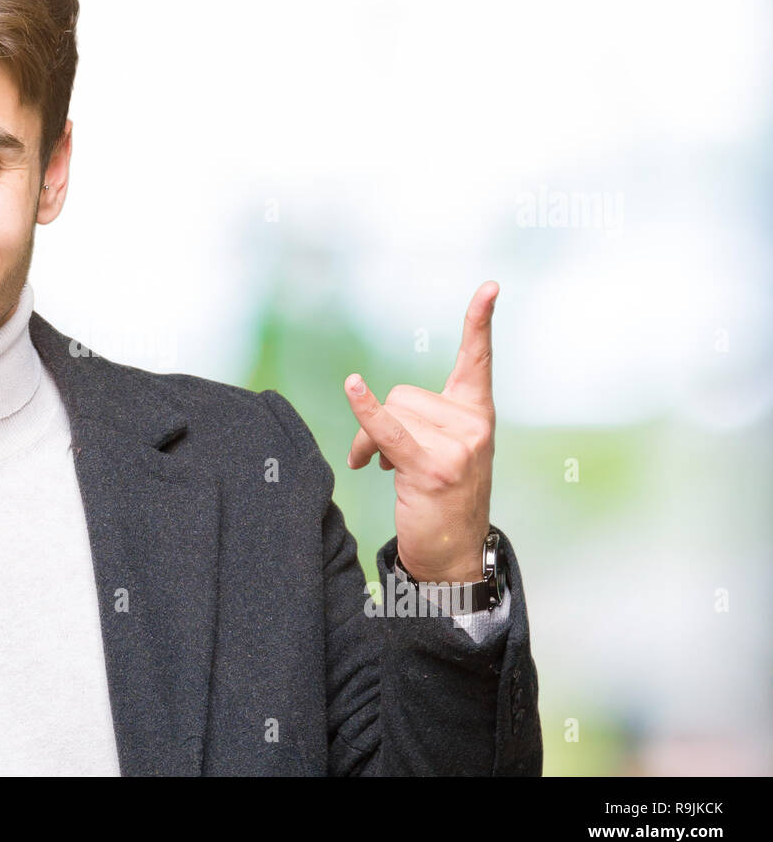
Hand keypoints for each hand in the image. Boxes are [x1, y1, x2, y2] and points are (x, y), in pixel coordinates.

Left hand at [344, 281, 497, 584]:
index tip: (489, 286)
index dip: (480, 322)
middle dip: (381, 420)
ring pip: (391, 412)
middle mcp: (474, 425)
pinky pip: (388, 429)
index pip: (478, 360)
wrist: (453, 554)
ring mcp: (458, 447)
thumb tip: (375, 410)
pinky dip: (365, 411)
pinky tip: (352, 386)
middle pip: (404, 393)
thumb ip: (417, 420)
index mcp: (477, 414)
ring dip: (370, 439)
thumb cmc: (441, 498)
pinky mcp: (431, 467)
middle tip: (381, 458)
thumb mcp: (439, 450)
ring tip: (382, 469)